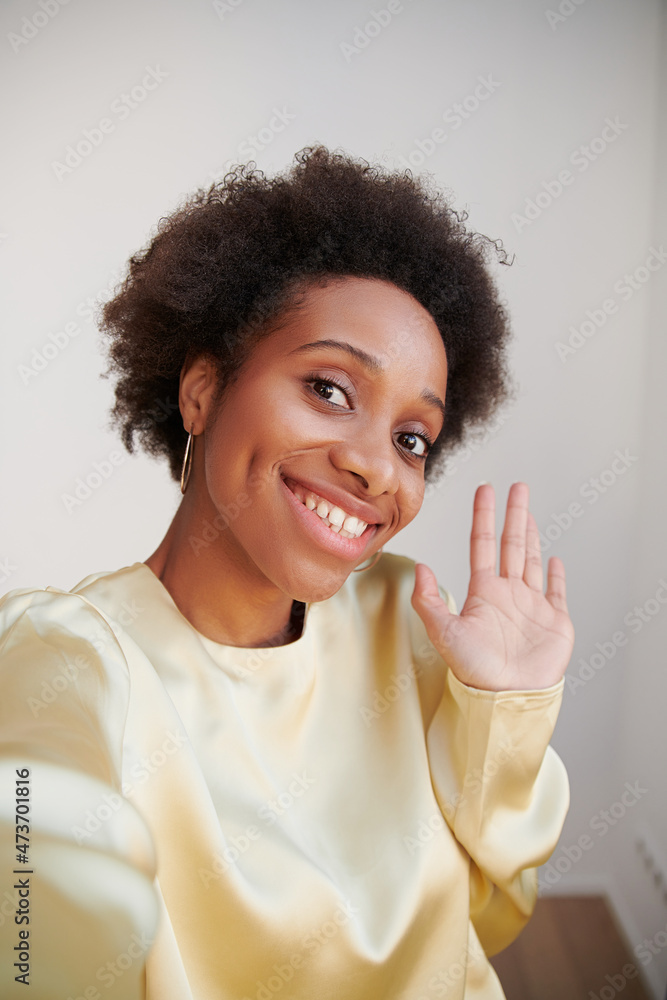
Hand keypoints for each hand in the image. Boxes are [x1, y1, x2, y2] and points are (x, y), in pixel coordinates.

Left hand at [411, 482, 574, 691]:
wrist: (507, 697)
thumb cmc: (474, 670)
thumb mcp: (444, 631)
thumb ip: (429, 600)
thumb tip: (420, 567)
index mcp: (484, 592)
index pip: (484, 544)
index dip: (484, 517)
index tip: (485, 490)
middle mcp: (508, 594)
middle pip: (512, 545)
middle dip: (514, 515)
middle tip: (517, 487)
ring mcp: (532, 606)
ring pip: (532, 561)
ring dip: (532, 535)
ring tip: (528, 510)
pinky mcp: (554, 622)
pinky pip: (557, 592)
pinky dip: (557, 575)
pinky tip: (555, 559)